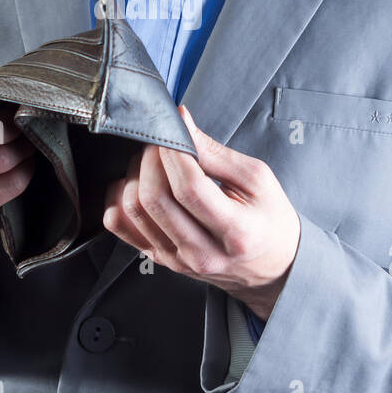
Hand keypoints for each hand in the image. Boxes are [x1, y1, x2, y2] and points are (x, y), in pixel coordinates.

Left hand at [102, 104, 300, 320]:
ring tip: (152, 161)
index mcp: (235, 232)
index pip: (189, 188)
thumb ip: (217, 154)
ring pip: (133, 210)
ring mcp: (177, 260)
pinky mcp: (159, 260)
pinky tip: (135, 183)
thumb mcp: (258, 180)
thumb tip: (182, 125)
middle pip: (155, 199)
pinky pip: (121, 227)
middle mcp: (202, 252)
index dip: (173, 152)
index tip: (173, 128)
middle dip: (150, 159)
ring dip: (134, 174)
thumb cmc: (269, 219)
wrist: (272, 266)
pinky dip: (120, 198)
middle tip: (161, 142)